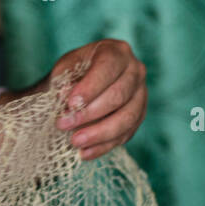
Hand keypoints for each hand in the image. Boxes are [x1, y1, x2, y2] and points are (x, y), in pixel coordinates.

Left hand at [50, 39, 147, 159]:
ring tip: (75, 142)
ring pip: (127, 118)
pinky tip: (85, 153)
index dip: (90, 87)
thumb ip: (63, 80)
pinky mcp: (139, 116)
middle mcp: (135, 71)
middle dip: (89, 114)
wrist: (83, 84)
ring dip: (99, 134)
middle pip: (118, 96)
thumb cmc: (74, 73)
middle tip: (63, 125)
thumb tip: (65, 96)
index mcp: (117, 52)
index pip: (107, 68)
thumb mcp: (64, 69)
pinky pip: (126, 134)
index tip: (70, 103)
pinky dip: (104, 146)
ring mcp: (141, 94)